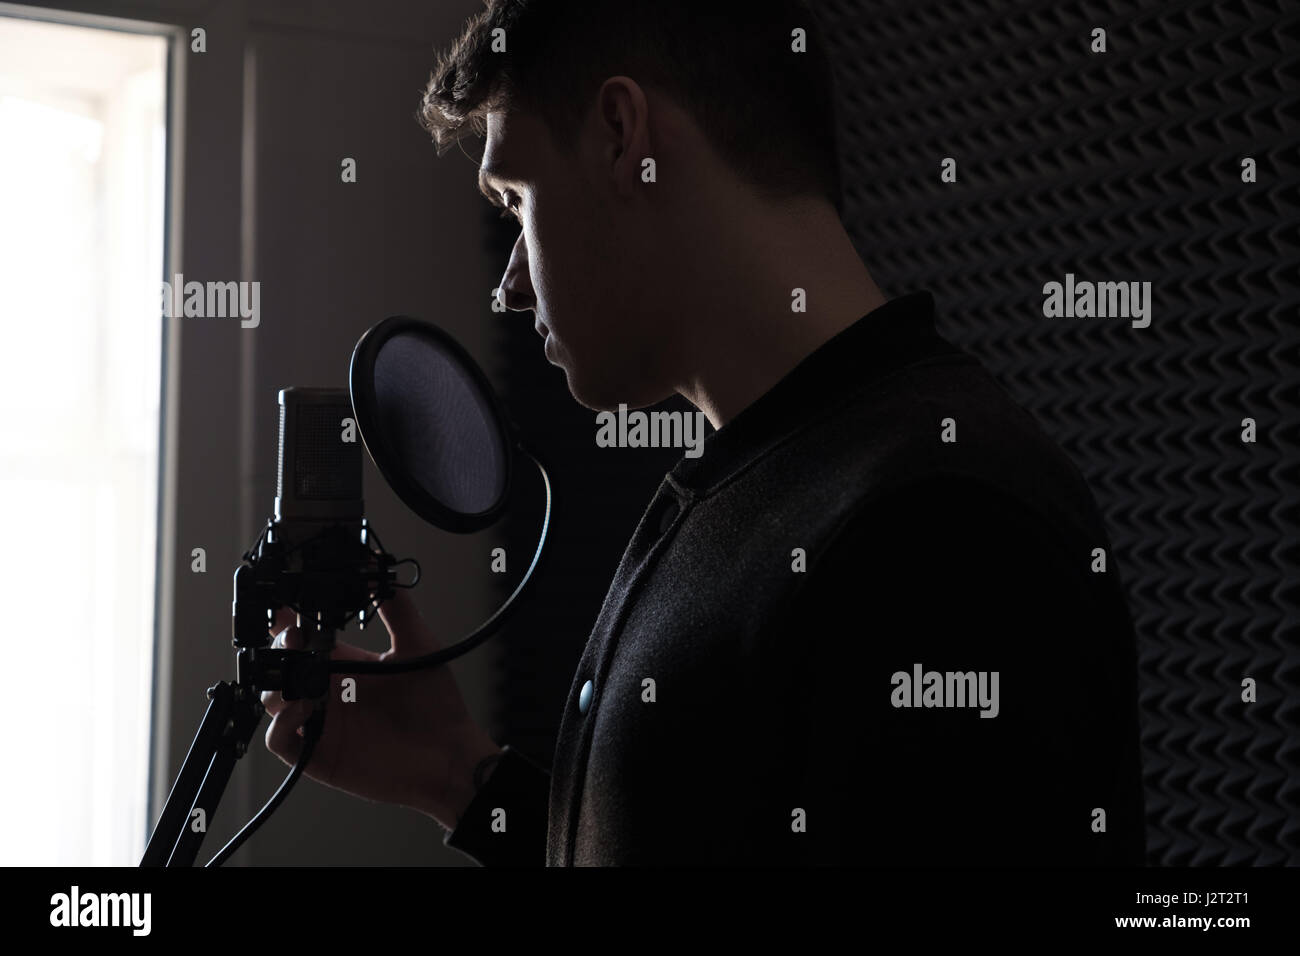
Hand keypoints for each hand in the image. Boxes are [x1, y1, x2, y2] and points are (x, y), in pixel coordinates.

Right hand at [260, 589, 501, 829]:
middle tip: (295, 643)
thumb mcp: (417, 643)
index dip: (285, 627)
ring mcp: (320, 723)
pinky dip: (280, 724)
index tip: (283, 613)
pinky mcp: (318, 754)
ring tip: (302, 680)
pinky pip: (278, 740)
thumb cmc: (436, 704)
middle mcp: (328, 692)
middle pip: (281, 667)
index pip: (301, 641)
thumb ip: (395, 604)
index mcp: (344, 663)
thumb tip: (375, 564)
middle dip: (279, 651)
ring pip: (273, 701)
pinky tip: (303, 710)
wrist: (447, 754)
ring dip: (278, 687)